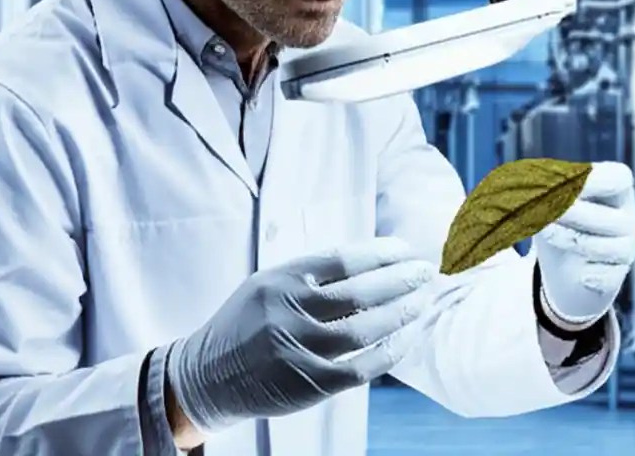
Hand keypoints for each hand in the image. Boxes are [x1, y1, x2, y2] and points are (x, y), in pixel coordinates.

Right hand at [165, 237, 437, 437]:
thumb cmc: (249, 324)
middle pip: (359, 293)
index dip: (381, 253)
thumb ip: (313, 275)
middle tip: (427, 271)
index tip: (406, 249)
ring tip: (424, 300)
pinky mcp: (308, 385)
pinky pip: (361, 367)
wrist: (207, 376)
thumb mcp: (269, 285)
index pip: (342, 259)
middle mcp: (287, 313)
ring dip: (402, 313)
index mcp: (280, 280)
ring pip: (365, 329)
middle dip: (401, 280)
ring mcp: (297, 351)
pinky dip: (390, 351)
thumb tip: (375, 262)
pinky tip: (407, 337)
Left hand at [534, 162, 634, 324]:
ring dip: (565, 238)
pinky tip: (576, 272)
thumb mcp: (548, 202)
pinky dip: (581, 274)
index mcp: (616, 192)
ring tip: (544, 231)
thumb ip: (541, 189)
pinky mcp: (616, 279)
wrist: (565, 271)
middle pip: (603, 214)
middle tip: (538, 208)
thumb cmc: (558, 224)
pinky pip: (599, 277)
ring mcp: (625, 251)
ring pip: (597, 246)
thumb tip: (517, 180)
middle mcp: (627, 220)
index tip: (564, 182)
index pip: (618, 178)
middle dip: (569, 212)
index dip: (593, 180)